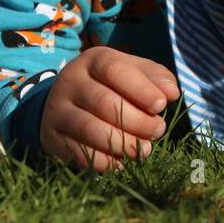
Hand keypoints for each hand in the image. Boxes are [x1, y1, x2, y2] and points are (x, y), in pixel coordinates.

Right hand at [40, 47, 179, 171]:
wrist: (68, 103)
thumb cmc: (113, 85)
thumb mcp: (134, 72)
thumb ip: (156, 78)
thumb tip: (172, 93)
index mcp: (93, 60)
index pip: (115, 69)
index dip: (141, 88)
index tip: (161, 105)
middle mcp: (70, 82)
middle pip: (104, 103)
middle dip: (138, 121)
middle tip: (158, 131)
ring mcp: (57, 110)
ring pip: (90, 129)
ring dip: (123, 144)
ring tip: (144, 150)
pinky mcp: (51, 137)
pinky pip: (79, 153)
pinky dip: (105, 162)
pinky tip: (122, 162)